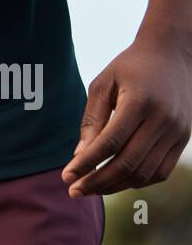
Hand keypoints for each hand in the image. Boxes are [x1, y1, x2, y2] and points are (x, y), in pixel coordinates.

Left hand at [63, 32, 191, 196]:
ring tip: (90, 188)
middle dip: (97, 181)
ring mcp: (178, 131)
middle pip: (128, 163)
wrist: (173, 54)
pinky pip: (160, 171)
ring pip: (144, 173)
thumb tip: (79, 156)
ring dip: (115, 186)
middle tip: (73, 191)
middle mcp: (164, 119)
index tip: (65, 176)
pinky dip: (136, 182)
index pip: (110, 143)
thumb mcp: (103, 84)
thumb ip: (91, 120)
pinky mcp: (184, 138)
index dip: (86, 164)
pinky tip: (115, 181)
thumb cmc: (130, 67)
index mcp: (141, 102)